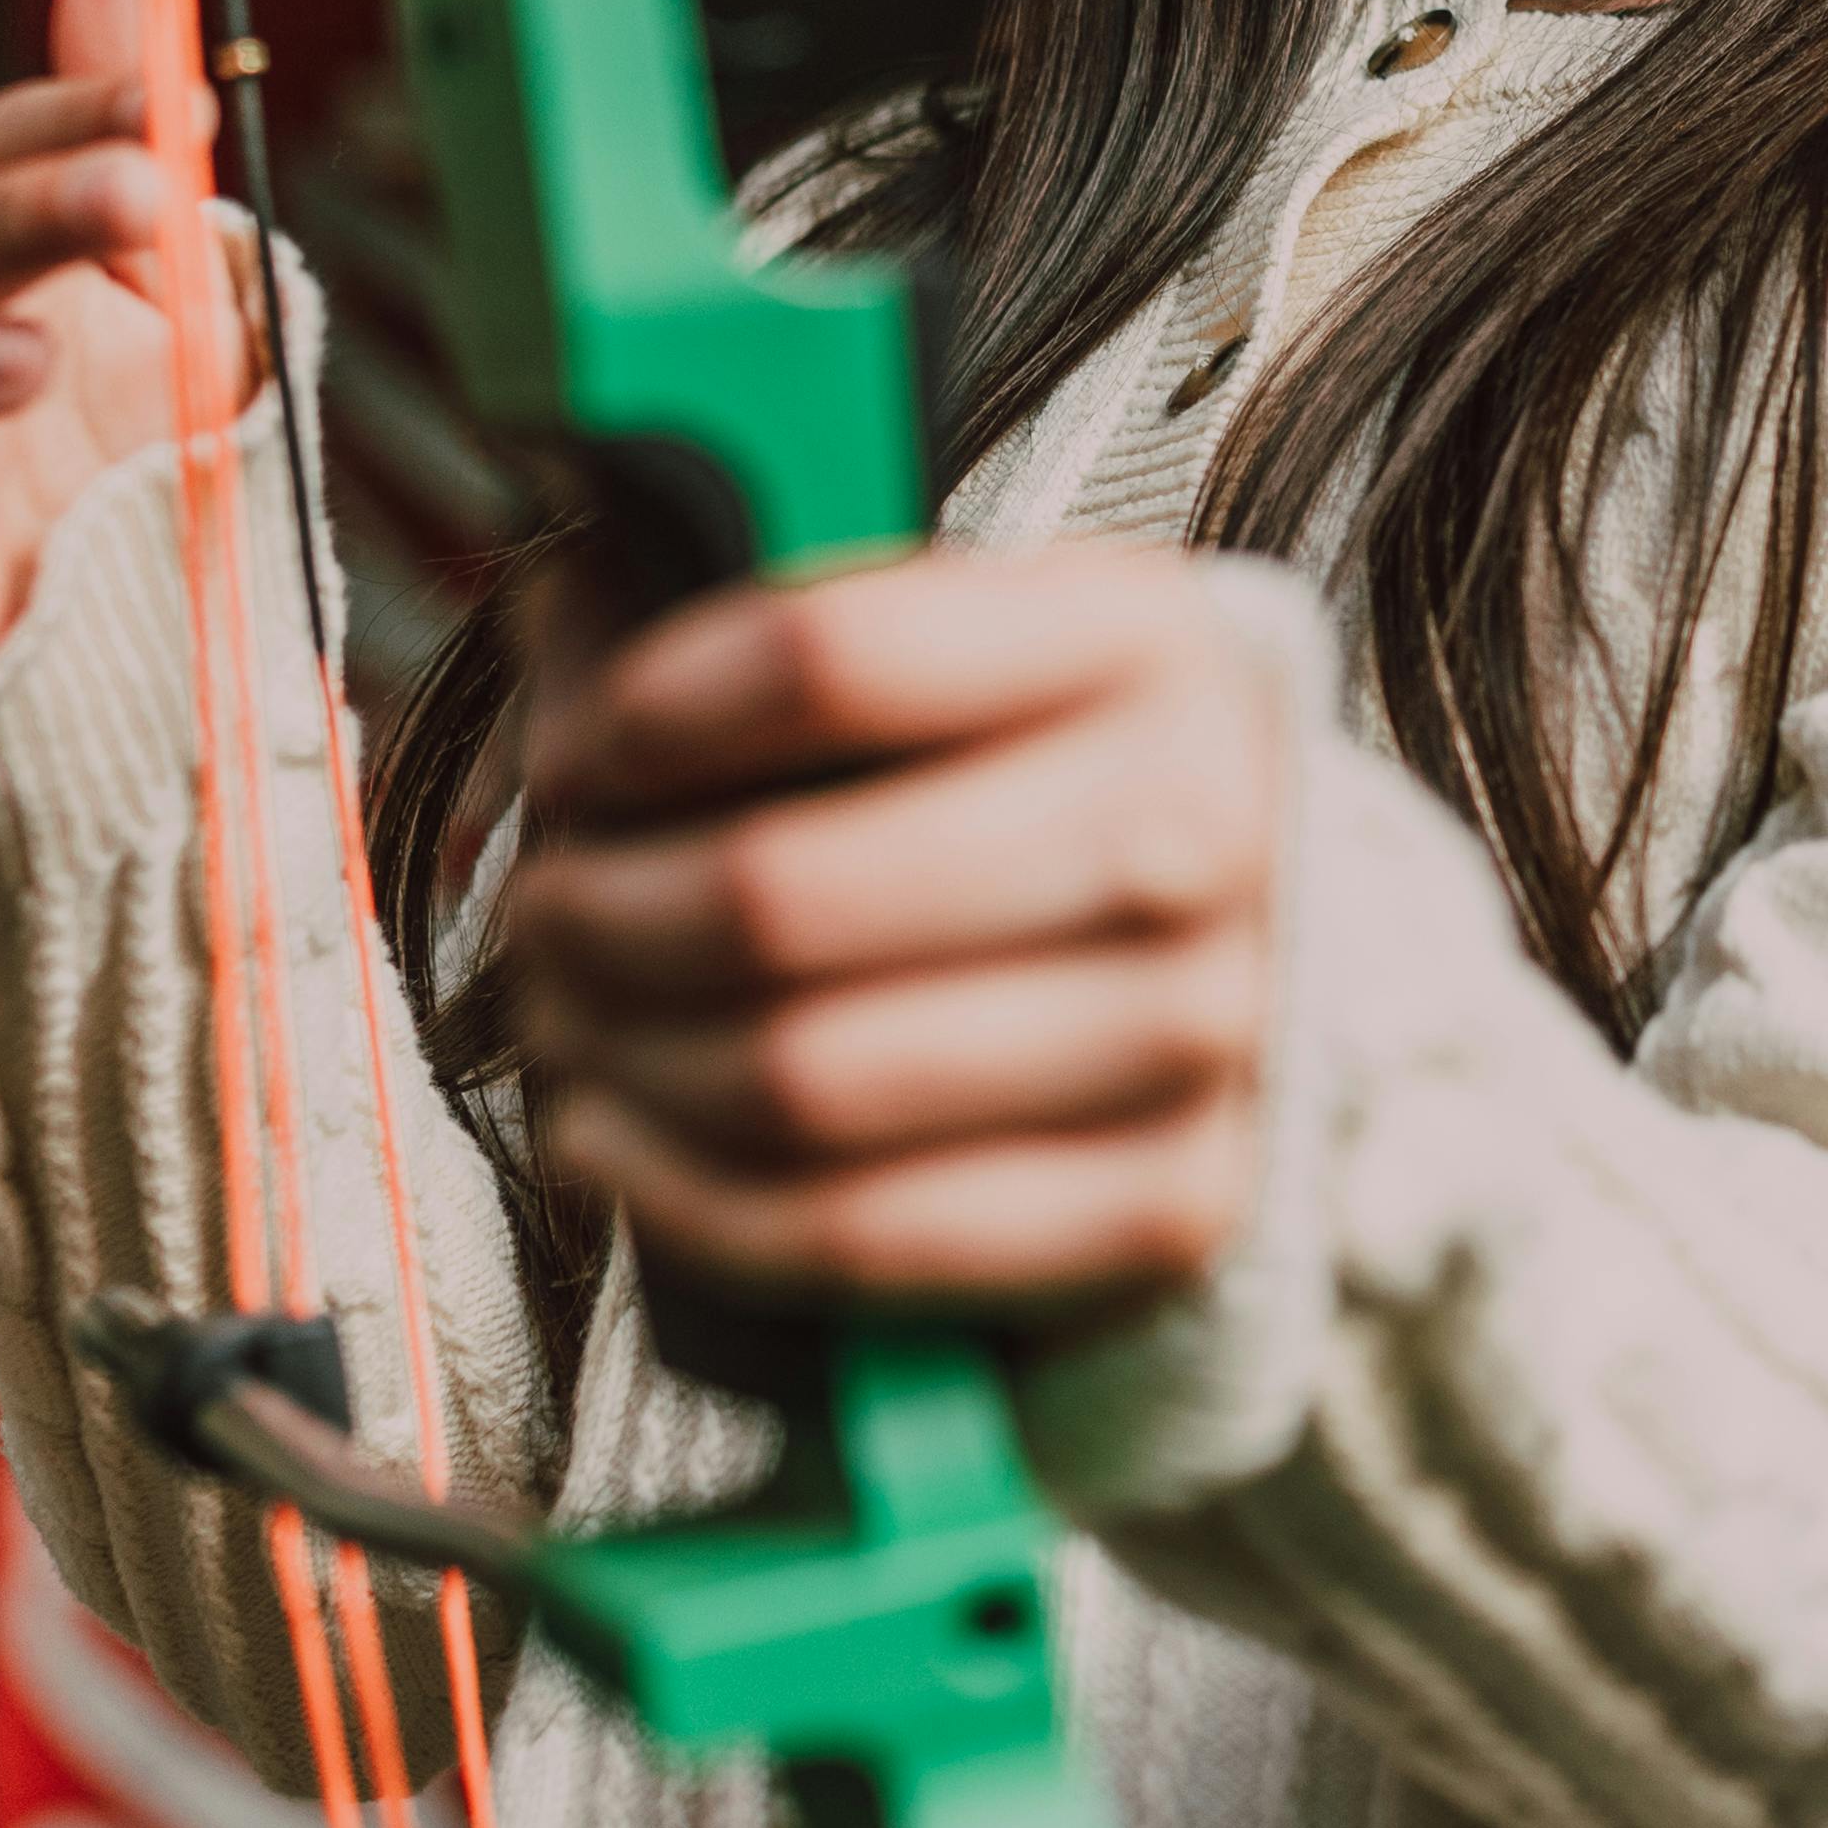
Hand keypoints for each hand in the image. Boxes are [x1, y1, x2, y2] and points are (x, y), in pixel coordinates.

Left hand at [507, 543, 1287, 1310]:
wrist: (1283, 946)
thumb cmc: (1061, 773)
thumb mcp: (973, 635)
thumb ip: (769, 592)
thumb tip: (563, 623)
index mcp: (1142, 636)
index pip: (829, 657)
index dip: (646, 712)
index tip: (582, 753)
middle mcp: (1199, 825)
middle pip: (783, 893)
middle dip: (599, 911)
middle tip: (544, 908)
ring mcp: (1203, 1031)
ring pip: (801, 1079)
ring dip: (621, 1059)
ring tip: (568, 1019)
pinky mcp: (1175, 1207)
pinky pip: (863, 1236)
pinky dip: (691, 1203)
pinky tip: (614, 1144)